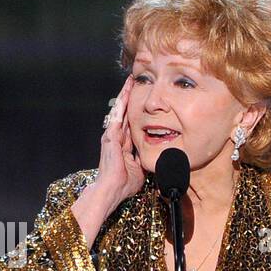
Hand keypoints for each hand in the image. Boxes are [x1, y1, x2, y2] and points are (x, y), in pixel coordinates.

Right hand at [72, 75, 145, 246]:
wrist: (112, 190)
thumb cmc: (125, 184)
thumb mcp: (140, 168)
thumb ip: (146, 159)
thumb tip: (159, 156)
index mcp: (123, 143)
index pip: (130, 120)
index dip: (135, 108)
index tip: (141, 96)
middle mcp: (116, 136)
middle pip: (124, 111)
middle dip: (129, 96)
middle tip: (134, 80)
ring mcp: (112, 136)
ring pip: (119, 111)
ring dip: (124, 97)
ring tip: (130, 82)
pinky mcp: (110, 138)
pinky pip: (116, 118)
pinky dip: (121, 107)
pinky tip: (125, 96)